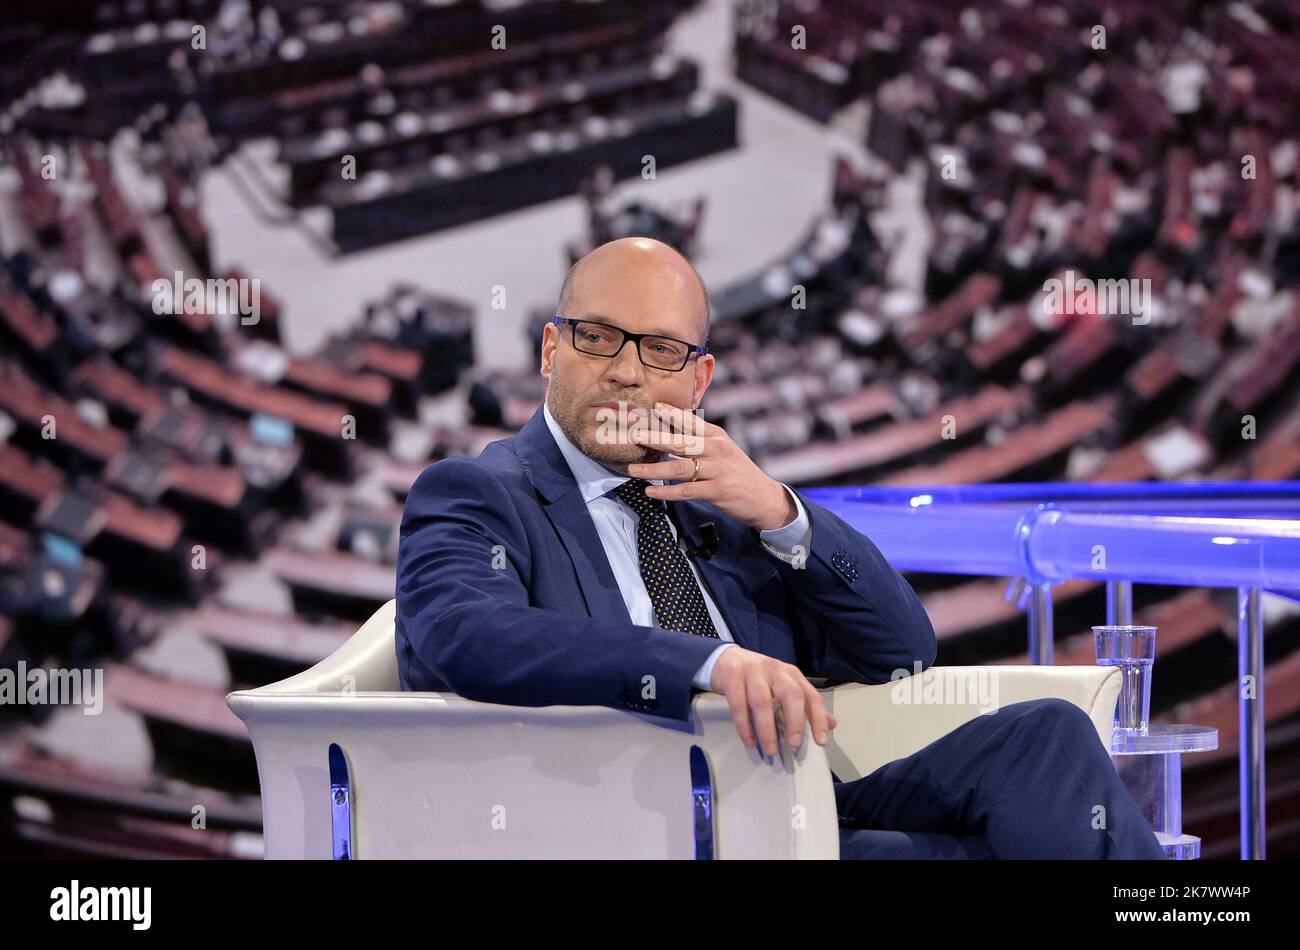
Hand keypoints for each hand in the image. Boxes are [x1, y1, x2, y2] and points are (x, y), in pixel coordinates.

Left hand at [625, 401, 796, 530]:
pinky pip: (686, 491)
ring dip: (653, 470)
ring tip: (632, 470)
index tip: (651, 408)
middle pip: (680, 442)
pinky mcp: (717, 490)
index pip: (690, 421)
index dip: (670, 413)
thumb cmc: (736, 472)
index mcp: (716, 435)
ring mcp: (717, 470)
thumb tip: (669, 433)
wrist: (764, 497)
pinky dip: (666, 492)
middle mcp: (717, 449)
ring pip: (679, 468)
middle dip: (654, 438)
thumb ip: (700, 440)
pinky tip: (650, 492)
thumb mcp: (722, 450)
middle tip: (632, 436)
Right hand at [709, 646, 837, 755]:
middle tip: (794, 744)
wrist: (725, 658)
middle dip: (794, 721)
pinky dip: (744, 726)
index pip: (811, 696)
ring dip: (767, 729)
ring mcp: (753, 672)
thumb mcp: (783, 686)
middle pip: (790, 694)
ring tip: (770, 750)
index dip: (818, 719)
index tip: (821, 741)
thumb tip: (832, 724)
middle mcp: (775, 670)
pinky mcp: (732, 677)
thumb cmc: (758, 677)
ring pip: (762, 701)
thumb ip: (805, 704)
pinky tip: (749, 741)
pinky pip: (739, 704)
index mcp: (791, 674)